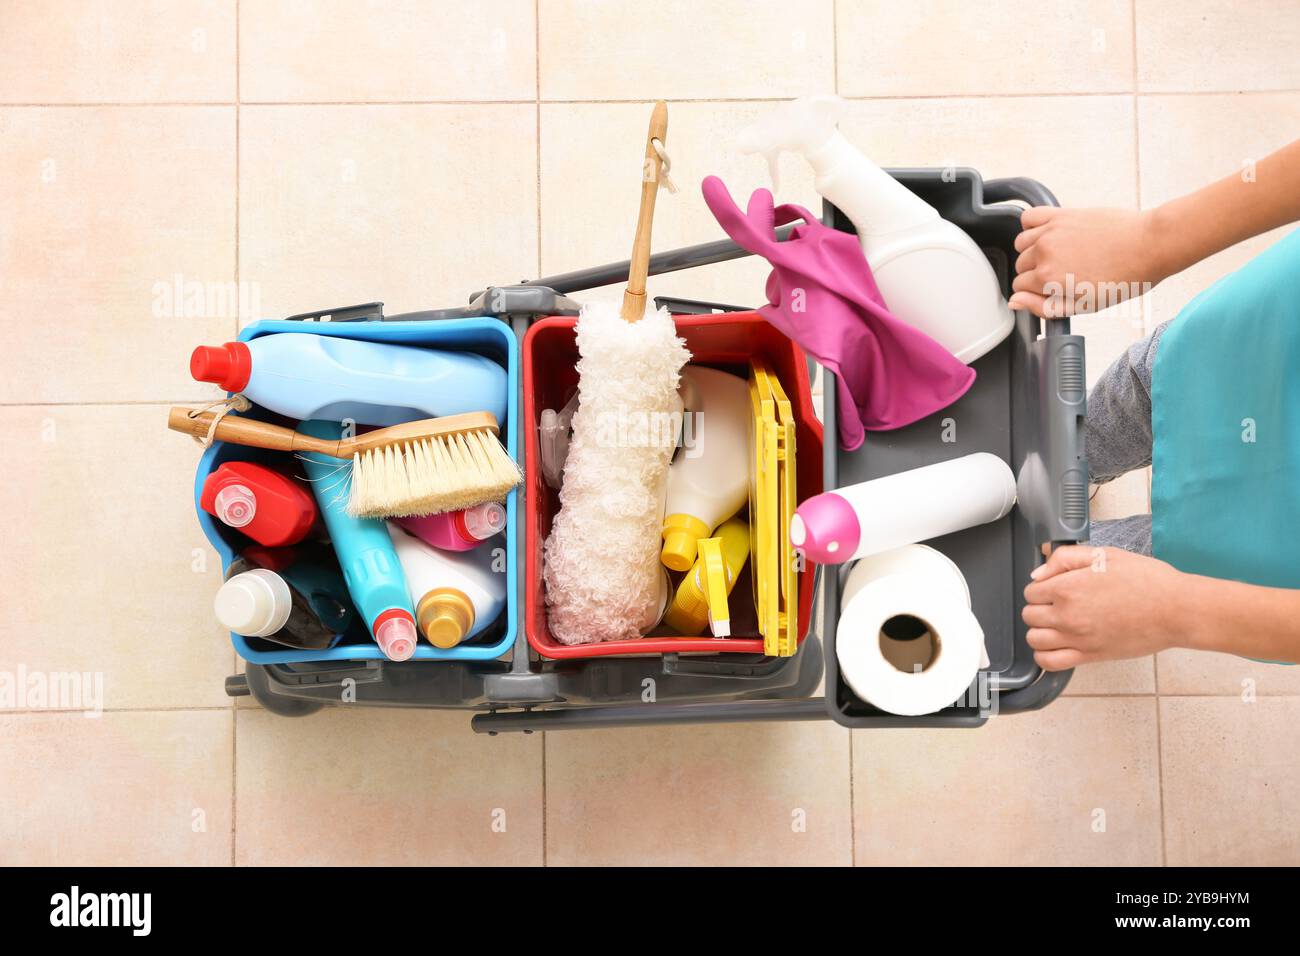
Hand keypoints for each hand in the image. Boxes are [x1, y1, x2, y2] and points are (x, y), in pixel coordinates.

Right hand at [1008, 207, 1167, 317]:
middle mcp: (1044, 251)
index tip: (1050, 290)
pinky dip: (1030, 226)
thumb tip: (1015, 301)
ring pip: (1021, 243)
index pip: (1019, 286)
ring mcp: (1051, 230)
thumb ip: (1043, 306)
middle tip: (1060, 275)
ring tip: (1055, 256)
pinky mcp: (1062, 214)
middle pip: (1020, 264)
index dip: (1033, 291)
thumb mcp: (1083, 306)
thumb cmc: (1123, 278)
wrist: (1149, 245)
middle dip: (1034, 272)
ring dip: (1031, 251)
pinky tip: (1045, 234)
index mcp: (1047, 277)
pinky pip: (1029, 216)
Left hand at [1022, 545, 1190, 669]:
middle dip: (1039, 607)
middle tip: (1058, 603)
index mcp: (1068, 588)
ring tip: (1057, 623)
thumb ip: (1065, 559)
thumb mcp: (1105, 555)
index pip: (1030, 591)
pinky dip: (1045, 656)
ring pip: (1034, 640)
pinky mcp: (1090, 656)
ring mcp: (1077, 639)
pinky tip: (1056, 645)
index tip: (1055, 586)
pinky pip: (1050, 662)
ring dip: (1040, 630)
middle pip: (1029, 615)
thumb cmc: (1147, 581)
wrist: (1176, 610)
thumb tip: (1039, 573)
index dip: (1041, 586)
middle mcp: (1067, 615)